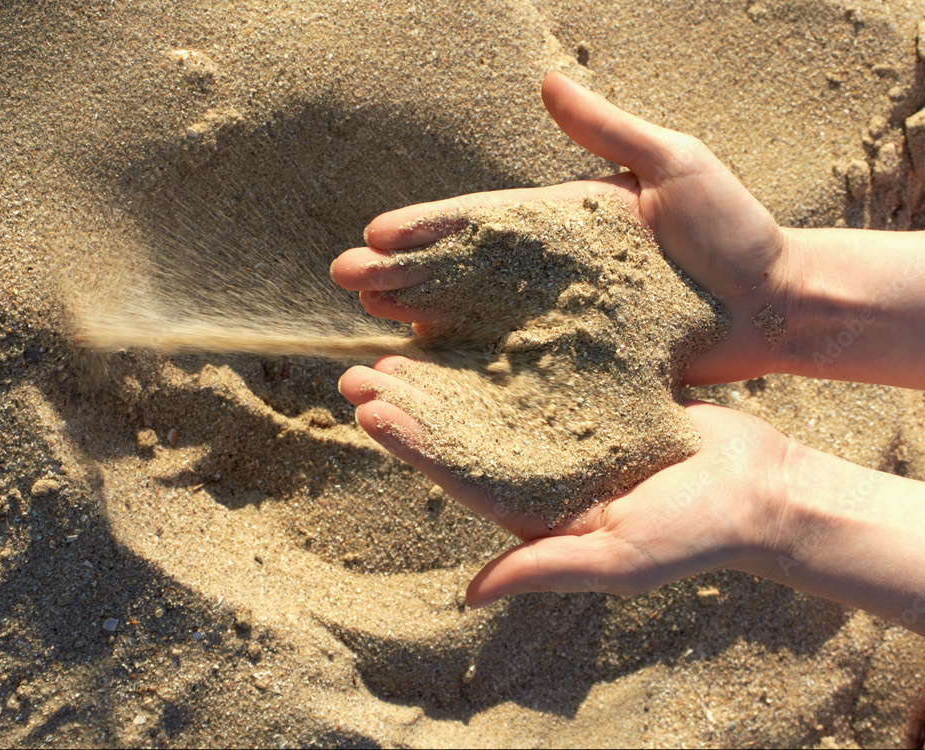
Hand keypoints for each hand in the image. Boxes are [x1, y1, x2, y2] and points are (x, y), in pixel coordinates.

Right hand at [332, 70, 796, 384]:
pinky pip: (512, 366)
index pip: (481, 221)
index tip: (374, 233)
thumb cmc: (735, 229)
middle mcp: (551, 272)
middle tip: (344, 278)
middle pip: (463, 271)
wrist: (777, 304)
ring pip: (475, 319)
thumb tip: (547, 83)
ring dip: (420, 319)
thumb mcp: (675, 165)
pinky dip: (468, 370)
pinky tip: (427, 372)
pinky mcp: (578, 362)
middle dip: (402, 273)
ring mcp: (560, 319)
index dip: (428, 228)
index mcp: (563, 221)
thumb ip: (609, 131)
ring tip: (368, 324)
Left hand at [339, 358, 792, 605]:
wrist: (760, 488)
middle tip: (357, 369)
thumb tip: (471, 596)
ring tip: (397, 328)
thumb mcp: (619, 557)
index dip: (411, 443)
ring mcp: (561, 425)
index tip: (370, 410)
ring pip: (489, 387)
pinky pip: (537, 358)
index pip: (457, 475)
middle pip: (459, 428)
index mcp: (532, 507)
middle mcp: (536, 464)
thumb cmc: (695, 533)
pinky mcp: (589, 390)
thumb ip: (546, 567)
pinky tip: (470, 303)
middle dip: (409, 400)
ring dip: (444, 361)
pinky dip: (503, 334)